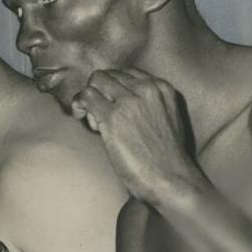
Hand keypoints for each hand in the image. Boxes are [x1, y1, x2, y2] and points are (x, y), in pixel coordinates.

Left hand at [71, 68, 200, 204]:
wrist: (171, 178)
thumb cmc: (167, 158)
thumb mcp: (167, 119)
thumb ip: (150, 106)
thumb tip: (125, 106)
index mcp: (161, 88)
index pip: (127, 73)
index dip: (114, 88)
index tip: (112, 106)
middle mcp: (146, 88)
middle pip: (109, 74)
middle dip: (100, 92)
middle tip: (100, 115)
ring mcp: (129, 101)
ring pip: (95, 80)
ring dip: (89, 98)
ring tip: (95, 120)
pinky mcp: (113, 116)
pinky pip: (86, 97)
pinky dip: (80, 106)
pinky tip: (87, 121)